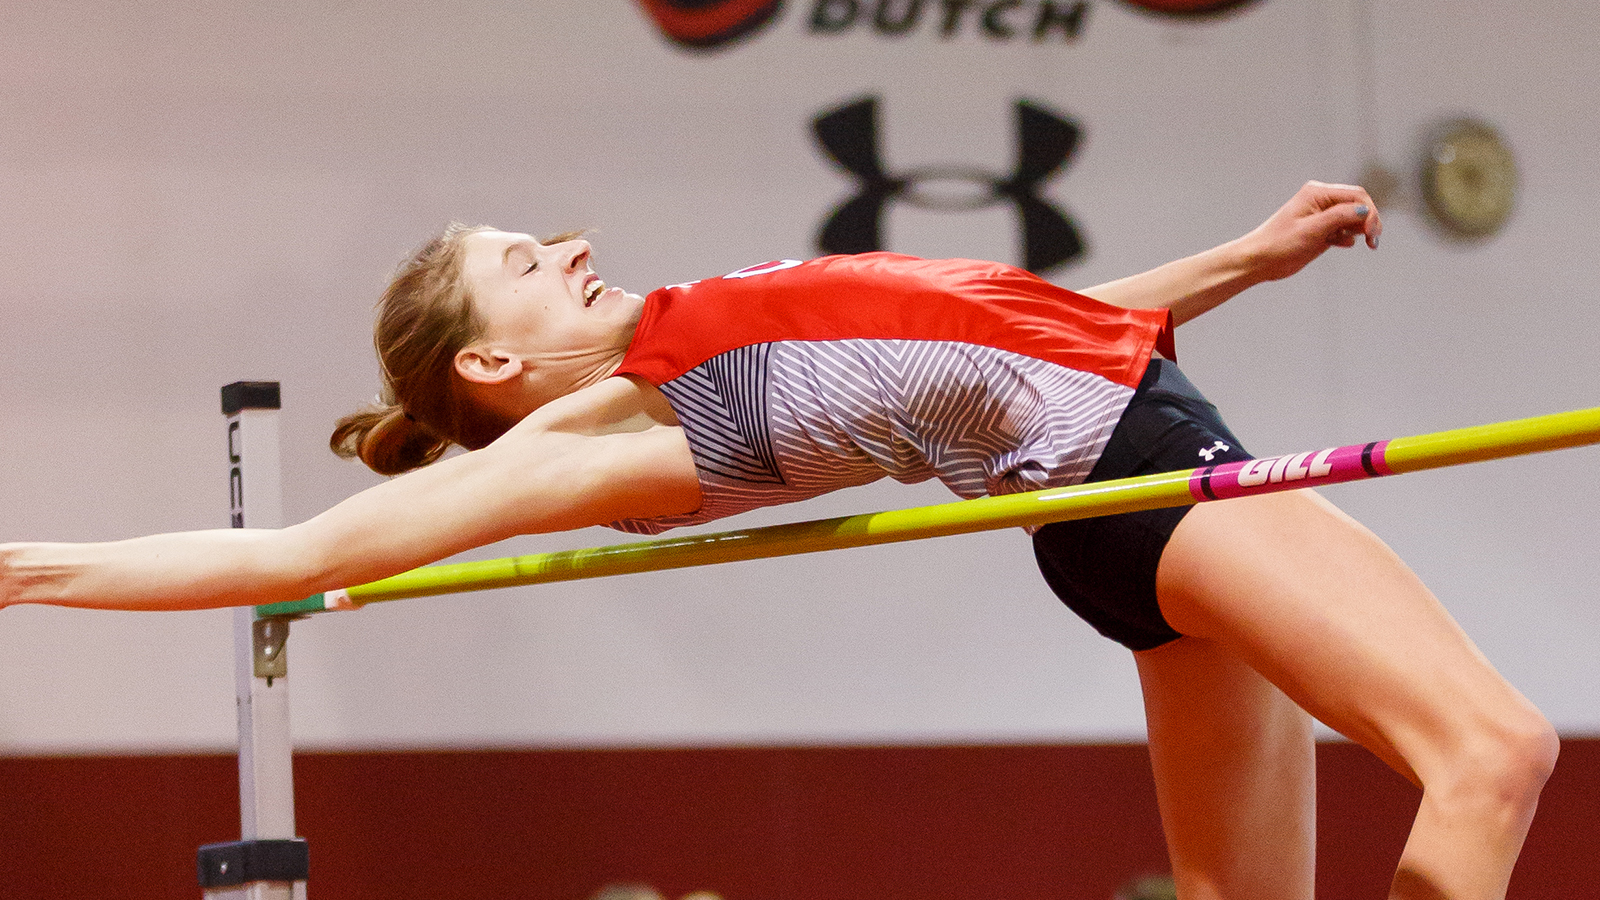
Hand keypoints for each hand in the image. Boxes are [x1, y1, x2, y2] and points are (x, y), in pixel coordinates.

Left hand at [1241, 181, 1382, 282]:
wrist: (1259, 261)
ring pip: (1353, 217)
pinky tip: (1341, 244)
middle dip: (1369, 221)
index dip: (1370, 212)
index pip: (1356, 195)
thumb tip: (1365, 209)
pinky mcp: (1321, 231)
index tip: (1370, 233)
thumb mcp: (1312, 229)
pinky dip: (1347, 237)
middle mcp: (1321, 200)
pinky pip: (1343, 229)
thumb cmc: (1280, 243)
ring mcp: (1321, 215)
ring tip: (1357, 243)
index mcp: (1317, 193)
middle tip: (1373, 242)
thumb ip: (1340, 217)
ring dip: (1359, 229)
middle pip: (1358, 204)